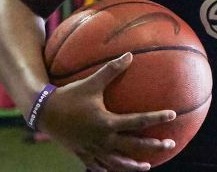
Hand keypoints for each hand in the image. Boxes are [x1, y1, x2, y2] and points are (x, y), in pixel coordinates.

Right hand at [37, 52, 176, 171]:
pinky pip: (98, 165)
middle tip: (170, 144)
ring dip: (132, 165)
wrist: (43, 112)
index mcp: (107, 122)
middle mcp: (102, 139)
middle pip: (133, 146)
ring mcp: (92, 149)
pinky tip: (114, 169)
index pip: (138, 121)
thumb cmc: (69, 96)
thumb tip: (130, 55)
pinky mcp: (82, 154)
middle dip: (153, 146)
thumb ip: (112, 70)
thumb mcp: (91, 82)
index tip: (173, 114)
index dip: (157, 118)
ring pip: (117, 162)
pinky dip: (108, 168)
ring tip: (147, 166)